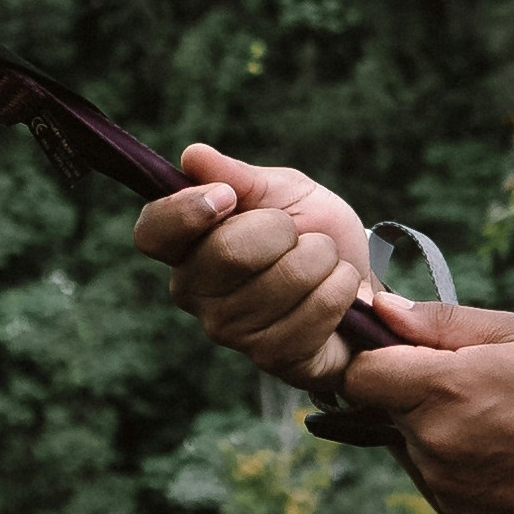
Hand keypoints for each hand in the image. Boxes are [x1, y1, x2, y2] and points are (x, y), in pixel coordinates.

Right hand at [131, 143, 390, 388]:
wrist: (360, 278)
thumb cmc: (313, 232)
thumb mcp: (283, 191)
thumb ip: (239, 177)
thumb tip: (193, 156)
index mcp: (188, 245)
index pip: (153, 232)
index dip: (185, 212)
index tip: (226, 197)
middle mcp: (196, 292)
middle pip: (228, 251)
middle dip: (282, 230)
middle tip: (298, 234)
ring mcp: (231, 330)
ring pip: (282, 281)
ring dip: (320, 260)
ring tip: (322, 263)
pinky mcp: (271, 357)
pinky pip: (312, 314)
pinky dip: (338, 290)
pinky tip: (338, 291)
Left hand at [327, 300, 513, 513]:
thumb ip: (440, 321)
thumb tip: (380, 308)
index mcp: (444, 388)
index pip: (360, 375)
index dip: (375, 360)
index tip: (401, 355)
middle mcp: (435, 441)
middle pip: (383, 411)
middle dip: (409, 394)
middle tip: (469, 387)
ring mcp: (446, 486)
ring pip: (410, 447)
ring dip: (433, 431)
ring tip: (495, 422)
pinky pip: (436, 480)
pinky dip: (456, 466)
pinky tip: (503, 454)